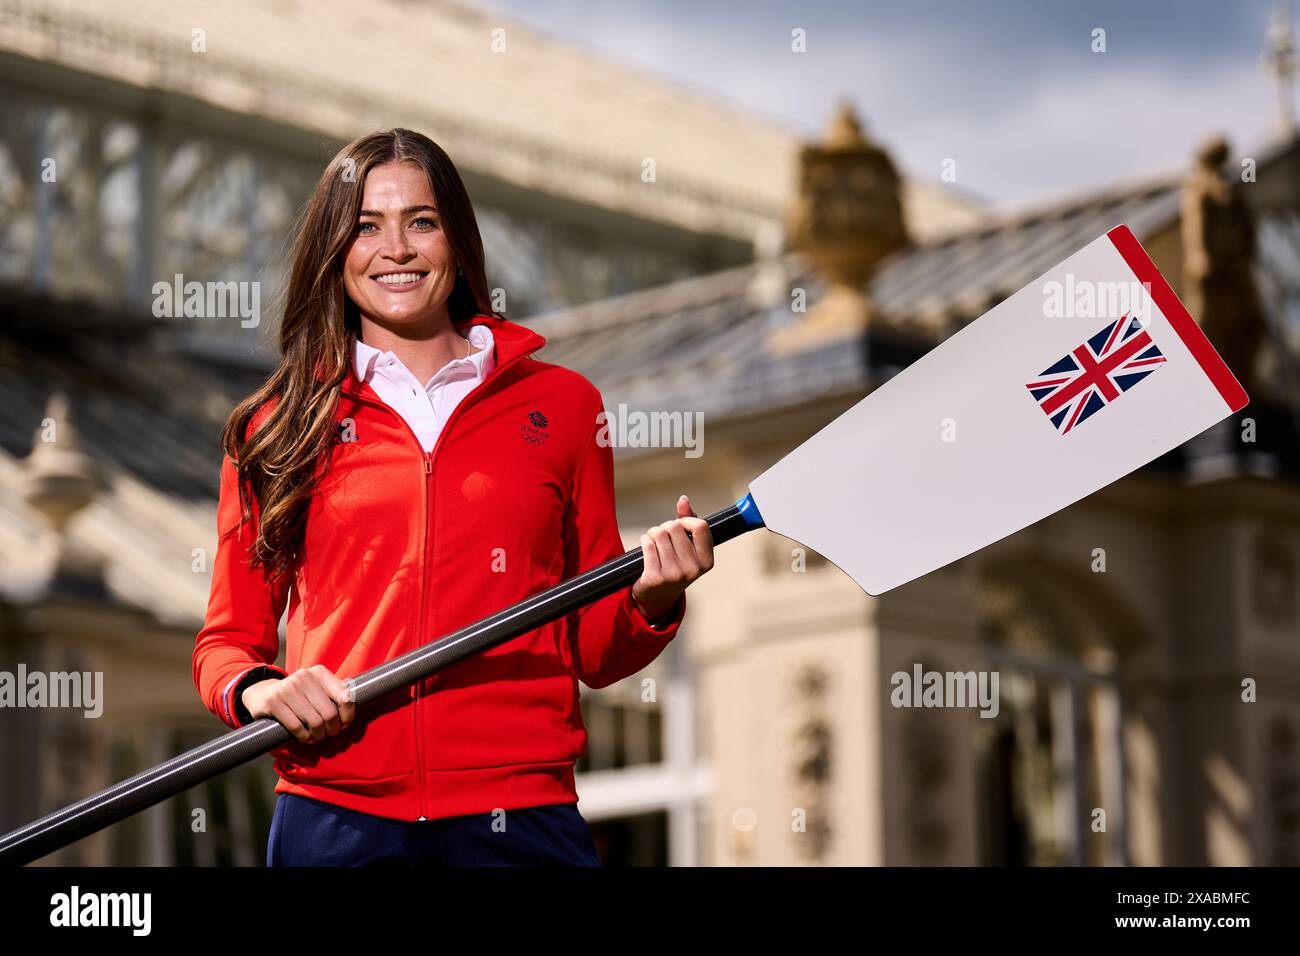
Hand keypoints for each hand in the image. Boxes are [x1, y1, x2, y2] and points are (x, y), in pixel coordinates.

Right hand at [241, 664, 355, 742]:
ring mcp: (287, 688)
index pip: (345, 696)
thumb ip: (333, 696)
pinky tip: (305, 737)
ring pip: (315, 722)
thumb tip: (350, 716)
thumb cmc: (297, 695)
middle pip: (330, 714)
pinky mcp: (273, 702)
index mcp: (320, 672)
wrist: (261, 692)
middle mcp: (304, 677)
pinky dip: (305, 737)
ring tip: (317, 737)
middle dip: (332, 730)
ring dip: (318, 736)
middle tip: (328, 734)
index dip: (348, 716)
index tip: (344, 725)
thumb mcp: (316, 688)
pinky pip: (297, 727)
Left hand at [630, 494, 714, 621]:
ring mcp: (674, 574)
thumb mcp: (689, 548)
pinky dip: (643, 542)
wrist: (658, 597)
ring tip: (654, 544)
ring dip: (652, 534)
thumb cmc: (675, 566)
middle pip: (674, 527)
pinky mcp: (655, 576)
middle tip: (663, 539)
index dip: (687, 520)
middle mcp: (692, 568)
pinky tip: (646, 550)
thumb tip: (683, 500)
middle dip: (665, 528)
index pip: (700, 526)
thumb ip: (688, 522)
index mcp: (706, 561)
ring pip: (658, 533)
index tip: (680, 526)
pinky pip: (647, 544)